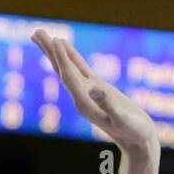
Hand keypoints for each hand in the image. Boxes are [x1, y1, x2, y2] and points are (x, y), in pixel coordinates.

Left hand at [32, 29, 158, 154]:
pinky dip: (71, 56)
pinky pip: (80, 68)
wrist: (138, 141)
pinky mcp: (96, 88)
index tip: (55, 40)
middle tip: (36, 32)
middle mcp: (81, 97)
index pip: (70, 77)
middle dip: (49, 51)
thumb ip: (108, 105)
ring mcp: (88, 92)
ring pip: (68, 67)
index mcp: (85, 103)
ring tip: (41, 35)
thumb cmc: (133, 132)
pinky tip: (64, 46)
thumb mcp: (123, 120)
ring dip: (55, 51)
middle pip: (61, 70)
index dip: (63, 59)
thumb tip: (95, 88)